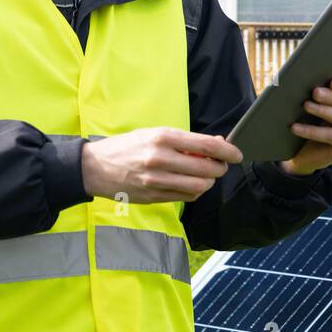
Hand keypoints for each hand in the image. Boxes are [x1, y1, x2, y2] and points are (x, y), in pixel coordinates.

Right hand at [81, 127, 242, 203]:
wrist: (94, 167)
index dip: (228, 151)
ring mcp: (156, 181)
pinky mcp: (153, 197)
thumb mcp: (155, 133)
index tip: (237, 154)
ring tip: (205, 176)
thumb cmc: (128, 146)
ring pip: (199, 187)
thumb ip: (185, 140)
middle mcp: (160, 159)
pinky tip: (190, 184)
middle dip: (220, 168)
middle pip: (207, 170)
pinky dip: (194, 192)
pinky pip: (185, 197)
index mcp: (162, 137)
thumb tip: (217, 143)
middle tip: (220, 165)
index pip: (207, 146)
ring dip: (208, 182)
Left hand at [284, 70, 331, 175]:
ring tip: (306, 105)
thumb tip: (297, 78)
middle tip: (315, 92)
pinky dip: (312, 131)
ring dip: (323, 110)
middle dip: (331, 96)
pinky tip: (296, 127)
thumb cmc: (306, 119)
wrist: (304, 150)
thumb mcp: (311, 101)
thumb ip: (314, 88)